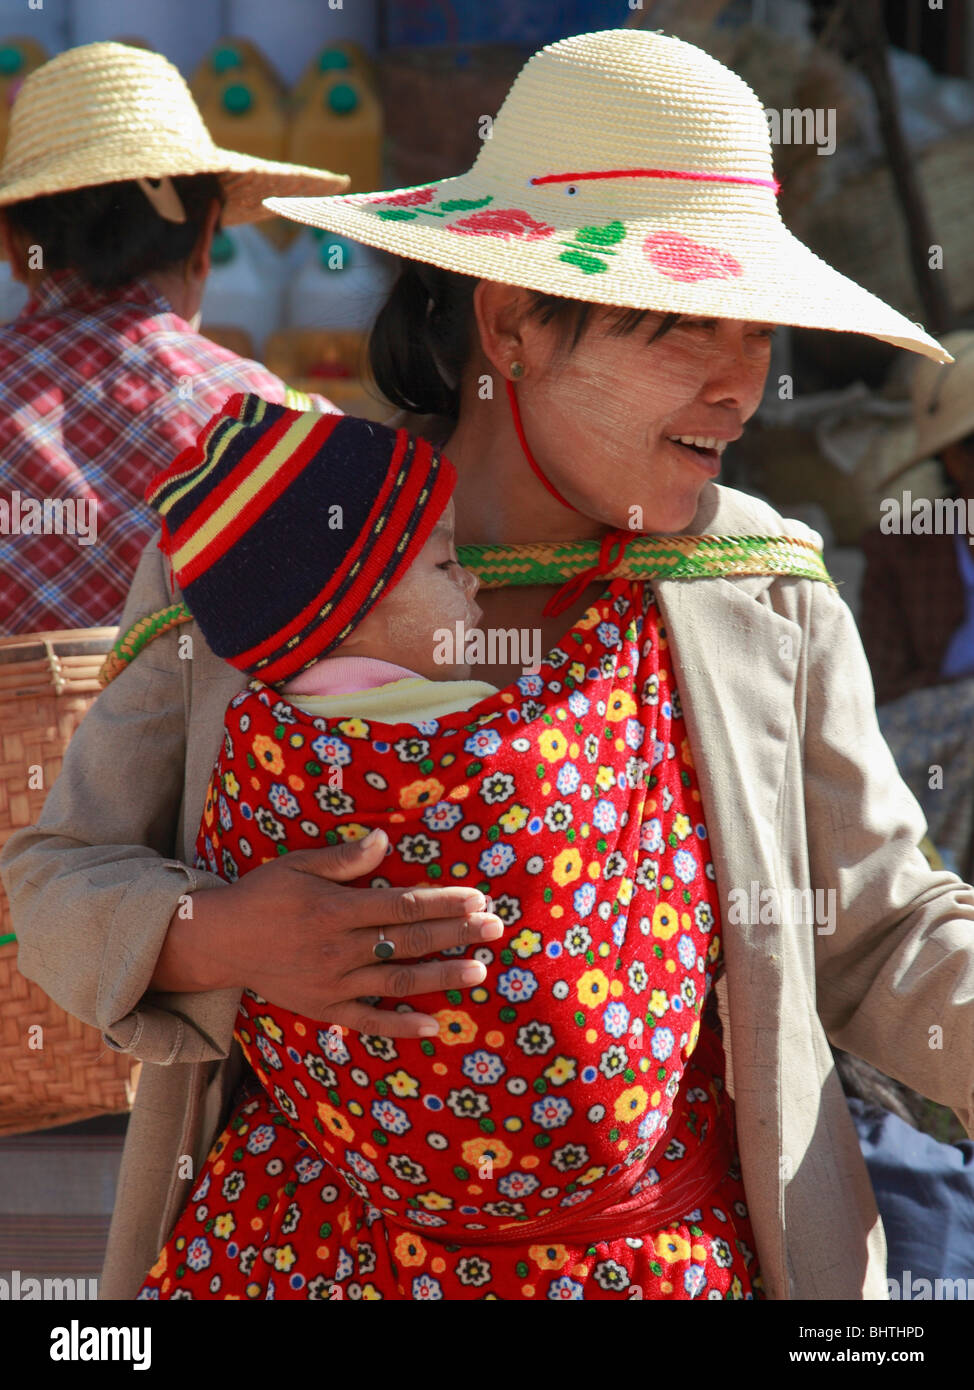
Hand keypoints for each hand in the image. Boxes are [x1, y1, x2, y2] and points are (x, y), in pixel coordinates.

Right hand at [164, 829, 503, 1037]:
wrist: (220, 941)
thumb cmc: (263, 895)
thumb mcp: (297, 866)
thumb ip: (344, 859)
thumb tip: (385, 843)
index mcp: (334, 909)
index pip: (401, 906)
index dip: (442, 903)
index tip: (477, 898)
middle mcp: (338, 948)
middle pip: (408, 941)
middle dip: (456, 933)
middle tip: (495, 928)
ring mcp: (333, 982)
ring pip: (397, 980)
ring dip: (441, 976)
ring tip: (480, 970)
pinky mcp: (325, 1008)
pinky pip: (369, 1020)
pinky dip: (401, 1025)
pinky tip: (434, 1023)